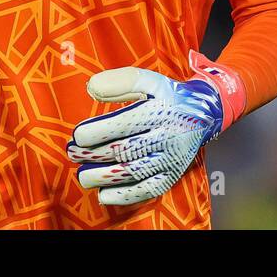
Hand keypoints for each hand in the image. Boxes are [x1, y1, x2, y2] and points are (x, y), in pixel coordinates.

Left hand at [66, 50, 246, 205]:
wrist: (204, 113)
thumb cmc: (168, 96)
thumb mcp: (149, 81)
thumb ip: (121, 82)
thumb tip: (91, 87)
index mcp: (160, 111)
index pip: (126, 124)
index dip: (99, 132)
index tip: (77, 135)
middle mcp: (167, 137)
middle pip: (126, 150)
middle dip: (94, 155)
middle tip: (72, 153)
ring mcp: (170, 159)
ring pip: (134, 172)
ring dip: (104, 177)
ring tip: (82, 176)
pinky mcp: (172, 175)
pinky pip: (148, 190)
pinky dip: (124, 195)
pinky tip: (103, 195)